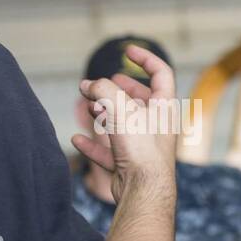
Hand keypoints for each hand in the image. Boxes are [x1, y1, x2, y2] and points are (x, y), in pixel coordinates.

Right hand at [72, 44, 176, 203]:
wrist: (144, 191)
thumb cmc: (141, 147)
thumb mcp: (120, 108)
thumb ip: (102, 90)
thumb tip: (86, 85)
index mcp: (164, 107)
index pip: (161, 73)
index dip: (146, 58)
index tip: (128, 50)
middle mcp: (157, 125)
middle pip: (139, 99)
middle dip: (117, 89)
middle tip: (98, 84)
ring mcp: (144, 146)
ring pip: (123, 124)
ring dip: (103, 113)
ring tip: (87, 106)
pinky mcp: (131, 165)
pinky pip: (109, 151)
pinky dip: (94, 144)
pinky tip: (76, 140)